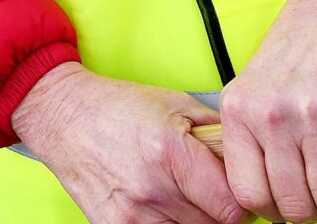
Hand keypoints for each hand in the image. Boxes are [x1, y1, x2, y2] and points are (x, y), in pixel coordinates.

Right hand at [11, 63, 242, 223]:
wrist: (64, 116)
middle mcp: (152, 188)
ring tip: (186, 197)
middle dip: (221, 211)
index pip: (233, 207)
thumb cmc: (118, 107)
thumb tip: (252, 158)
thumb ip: (218, 133)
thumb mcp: (176, 104)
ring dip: (196, 221)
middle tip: (214, 194)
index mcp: (171, 152)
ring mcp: (132, 214)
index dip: (246, 204)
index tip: (242, 196)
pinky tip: (165, 207)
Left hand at [216, 0, 316, 221]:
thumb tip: (265, 205)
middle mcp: (273, 116)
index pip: (249, 195)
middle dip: (314, 209)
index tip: (289, 202)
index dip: (274, 210)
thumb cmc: (295, 53)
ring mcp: (316, 115)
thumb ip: (251, 140)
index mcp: (240, 113)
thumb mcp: (253, 89)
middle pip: (294, 206)